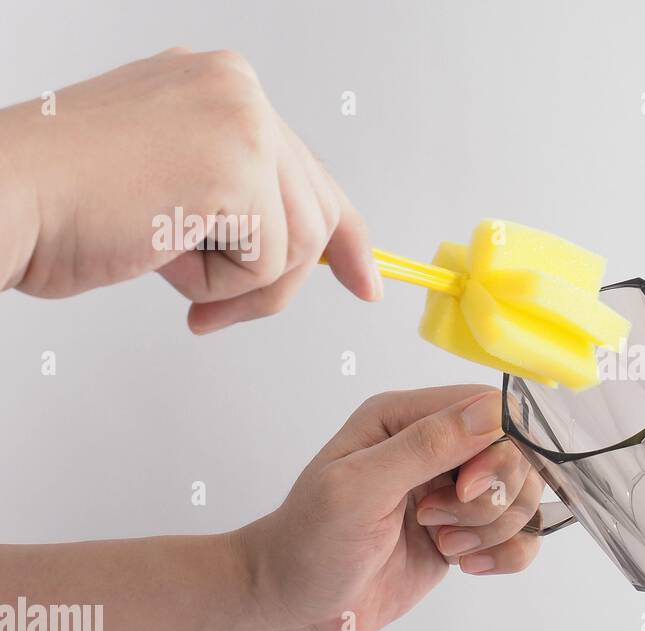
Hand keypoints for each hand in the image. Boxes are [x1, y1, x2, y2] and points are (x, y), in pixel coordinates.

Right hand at [0, 47, 378, 331]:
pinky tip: (161, 257)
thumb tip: (303, 246)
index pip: (307, 167)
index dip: (343, 233)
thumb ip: (238, 201)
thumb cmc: (59, 205)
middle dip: (276, 279)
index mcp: (220, 85)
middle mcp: (237, 88)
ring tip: (169, 271)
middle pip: (316, 210)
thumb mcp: (171, 190)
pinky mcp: (237, 163)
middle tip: (213, 312)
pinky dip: (219, 285)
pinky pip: (269, 259)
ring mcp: (241, 119)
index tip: (365, 279)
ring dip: (239, 284)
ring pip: (301, 242)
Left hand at [238, 386, 543, 630]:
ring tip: (443, 544)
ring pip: (523, 497)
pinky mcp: (468, 533)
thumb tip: (493, 409)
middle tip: (435, 521)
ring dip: (492, 529)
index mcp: (406, 417)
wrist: (294, 603)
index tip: (466, 487)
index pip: (491, 409)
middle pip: (517, 455)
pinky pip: (523, 536)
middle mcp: (437, 447)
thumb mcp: (360, 488)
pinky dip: (505, 555)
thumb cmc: (311, 540)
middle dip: (490, 498)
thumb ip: (426, 446)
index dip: (497, 448)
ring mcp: (456, 492)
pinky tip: (465, 565)